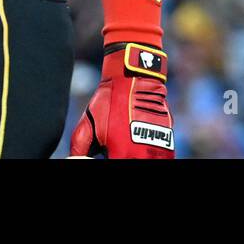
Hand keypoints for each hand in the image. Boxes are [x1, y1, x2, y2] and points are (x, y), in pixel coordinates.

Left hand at [70, 44, 174, 158]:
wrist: (133, 77)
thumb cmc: (109, 101)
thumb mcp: (88, 124)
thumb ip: (79, 147)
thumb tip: (74, 159)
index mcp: (121, 152)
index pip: (117, 166)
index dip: (111, 161)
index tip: (107, 155)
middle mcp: (142, 153)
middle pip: (136, 165)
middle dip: (125, 158)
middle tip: (117, 152)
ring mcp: (158, 147)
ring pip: (152, 162)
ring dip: (140, 159)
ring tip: (130, 152)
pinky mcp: (168, 139)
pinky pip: (163, 157)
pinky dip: (153, 156)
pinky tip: (142, 151)